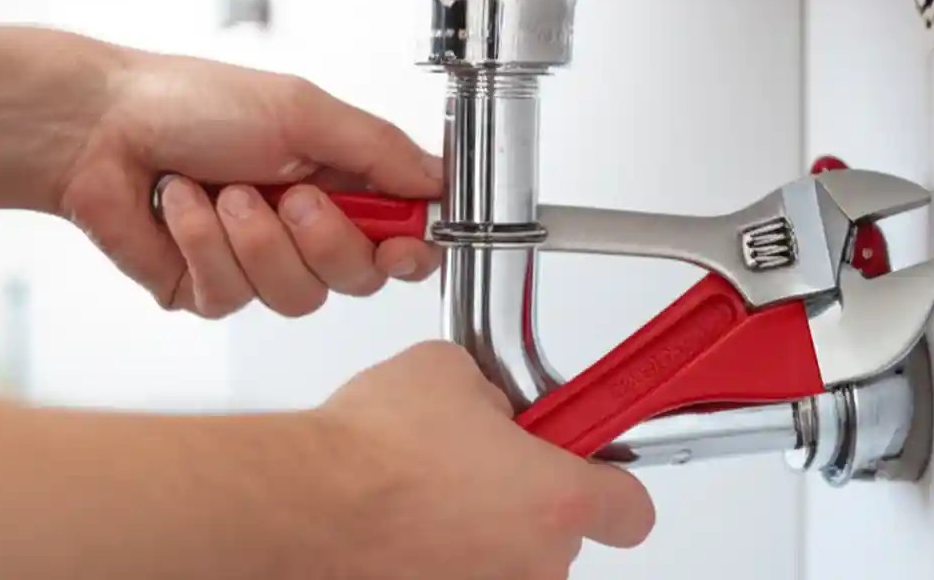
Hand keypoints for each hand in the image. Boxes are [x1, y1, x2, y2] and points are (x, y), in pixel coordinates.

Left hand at [59, 46, 443, 317]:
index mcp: (338, 180)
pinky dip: (205, 247)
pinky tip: (183, 208)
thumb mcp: (303, 111)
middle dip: (324, 240)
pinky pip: (233, 297)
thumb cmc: (191, 103)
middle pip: (358, 278)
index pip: (402, 238)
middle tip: (292, 196)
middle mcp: (305, 226)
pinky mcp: (209, 288)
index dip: (410, 253)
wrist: (96, 128)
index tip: (401, 247)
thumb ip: (380, 150)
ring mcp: (258, 263)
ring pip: (298, 296)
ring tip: (222, 193)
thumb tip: (439, 180)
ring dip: (256, 240)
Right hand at [308, 342, 655, 578]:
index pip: (631, 510)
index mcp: (557, 499)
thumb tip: (492, 404)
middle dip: (526, 503)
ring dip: (483, 534)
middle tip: (482, 472)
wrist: (302, 501)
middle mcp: (533, 562)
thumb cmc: (374, 448)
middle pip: (560, 537)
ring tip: (431, 497)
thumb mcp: (453, 373)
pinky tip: (408, 527)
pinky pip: (458, 574)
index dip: (613, 487)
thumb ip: (497, 394)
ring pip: (507, 562)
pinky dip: (441, 557)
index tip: (594, 471)